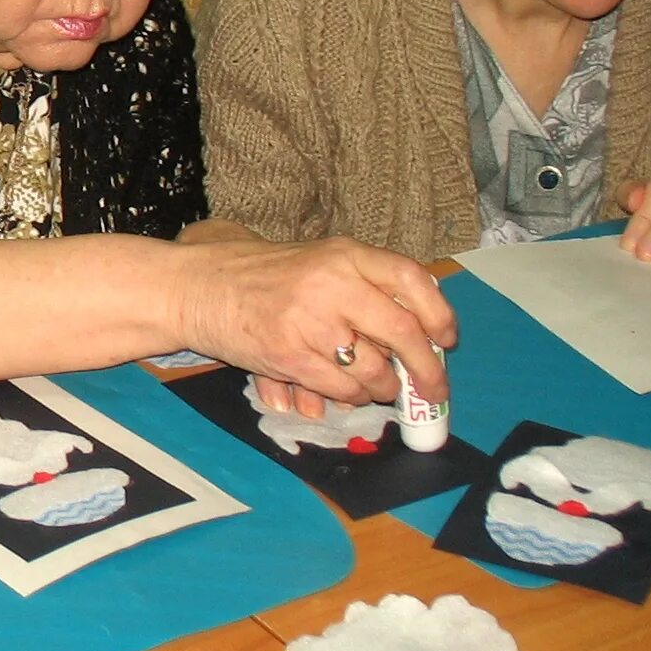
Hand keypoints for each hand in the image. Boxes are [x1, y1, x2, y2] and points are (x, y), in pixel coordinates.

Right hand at [176, 235, 456, 412]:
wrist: (203, 288)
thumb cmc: (265, 278)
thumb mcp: (320, 262)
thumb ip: (366, 285)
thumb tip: (423, 334)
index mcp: (345, 254)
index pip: (410, 278)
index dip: (438, 312)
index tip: (447, 338)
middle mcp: (332, 282)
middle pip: (402, 331)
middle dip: (426, 368)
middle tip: (434, 387)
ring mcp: (310, 320)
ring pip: (373, 369)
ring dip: (383, 387)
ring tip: (379, 387)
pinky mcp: (289, 354)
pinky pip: (341, 388)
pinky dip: (352, 397)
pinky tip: (348, 392)